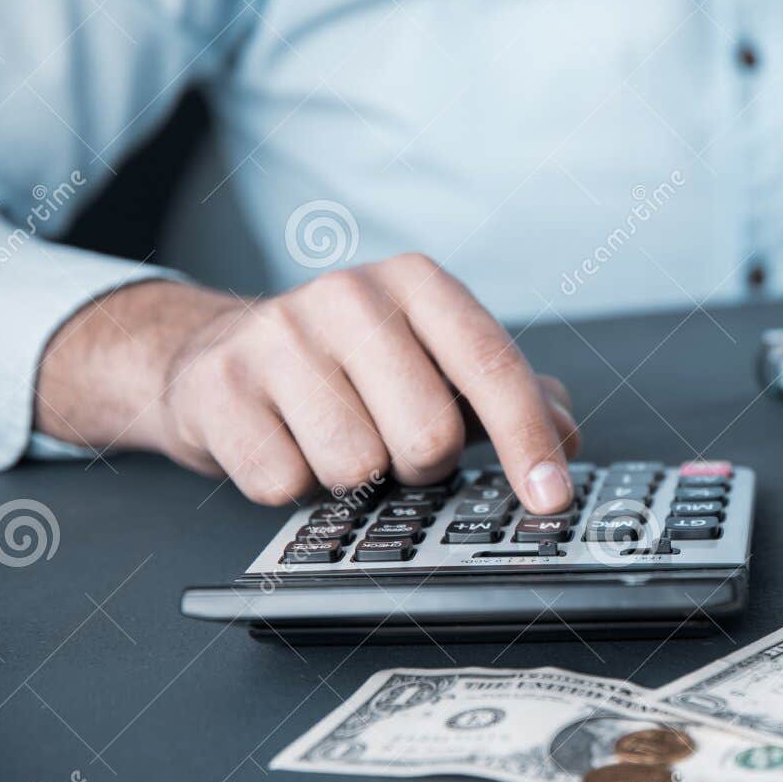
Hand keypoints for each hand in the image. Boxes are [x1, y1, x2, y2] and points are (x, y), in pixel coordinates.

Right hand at [35, 254, 578, 507]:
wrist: (215, 353)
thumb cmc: (347, 365)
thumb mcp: (435, 362)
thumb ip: (510, 395)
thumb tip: (567, 436)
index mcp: (416, 283)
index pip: (492, 366)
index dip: (528, 441)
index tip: (551, 498)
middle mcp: (348, 295)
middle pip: (429, 434)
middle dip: (422, 464)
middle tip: (396, 447)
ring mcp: (276, 336)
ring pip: (356, 466)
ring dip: (355, 478)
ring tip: (334, 439)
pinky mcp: (218, 386)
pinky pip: (285, 484)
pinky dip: (294, 486)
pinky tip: (284, 445)